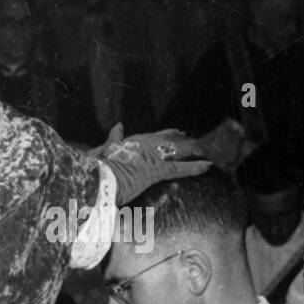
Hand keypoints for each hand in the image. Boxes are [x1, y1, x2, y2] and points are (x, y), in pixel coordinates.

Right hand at [96, 125, 211, 204]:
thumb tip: (119, 125)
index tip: (176, 131)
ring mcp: (151, 155)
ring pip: (177, 149)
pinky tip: (208, 165)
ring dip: (190, 149)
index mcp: (131, 141)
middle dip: (181, 140)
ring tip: (203, 150)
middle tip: (192, 139)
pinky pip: (181, 168)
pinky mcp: (157, 170)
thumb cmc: (96, 168)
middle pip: (168, 139)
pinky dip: (195, 167)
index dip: (166, 133)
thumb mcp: (101, 151)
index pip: (154, 135)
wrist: (96, 178)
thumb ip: (112, 138)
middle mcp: (144, 144)